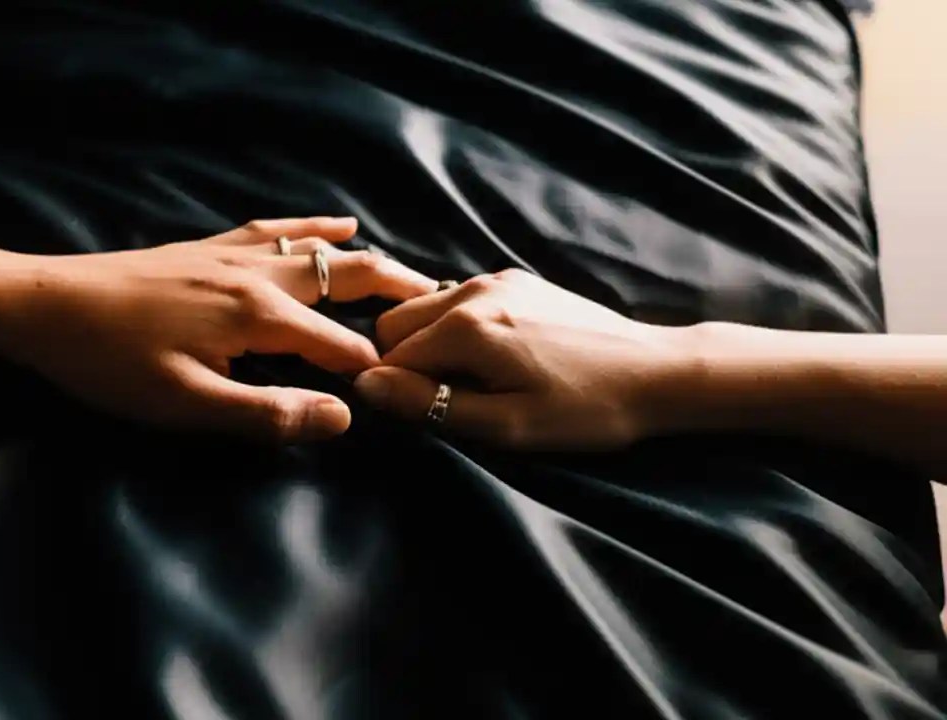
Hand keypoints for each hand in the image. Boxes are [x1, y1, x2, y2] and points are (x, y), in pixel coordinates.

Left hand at [0, 217, 435, 441]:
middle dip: (398, 292)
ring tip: (408, 273)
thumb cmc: (111, 363)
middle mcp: (257, 274)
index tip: (406, 391)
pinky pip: (276, 228)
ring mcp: (232, 253)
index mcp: (259, 316)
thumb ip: (267, 414)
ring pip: (319, 249)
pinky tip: (334, 224)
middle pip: (347, 276)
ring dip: (367, 261)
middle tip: (442, 308)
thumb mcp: (187, 405)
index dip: (375, 370)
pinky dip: (314, 227)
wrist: (43, 304)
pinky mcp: (208, 246)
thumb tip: (343, 419)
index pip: (341, 344)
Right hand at [354, 269, 681, 449]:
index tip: (428, 416)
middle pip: (395, 324)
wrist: (656, 371)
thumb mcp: (506, 425)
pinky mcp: (517, 280)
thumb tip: (365, 386)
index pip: (387, 358)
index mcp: (466, 327)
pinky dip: (456, 329)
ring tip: (474, 380)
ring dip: (429, 345)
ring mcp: (497, 279)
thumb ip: (430, 405)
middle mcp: (473, 291)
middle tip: (451, 399)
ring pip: (424, 309)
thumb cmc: (585, 410)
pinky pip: (457, 301)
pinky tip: (497, 357)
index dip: (397, 393)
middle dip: (404, 363)